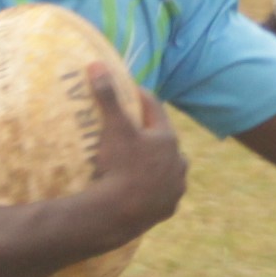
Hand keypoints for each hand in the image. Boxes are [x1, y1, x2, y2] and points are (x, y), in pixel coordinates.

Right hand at [83, 68, 187, 244]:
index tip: (128, 92)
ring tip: (139, 162)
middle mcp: (179, 161)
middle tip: (132, 130)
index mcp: (168, 138)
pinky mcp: (169, 208)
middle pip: (164, 140)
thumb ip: (108, 96)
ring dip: (157, 163)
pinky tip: (143, 189)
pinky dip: (154, 189)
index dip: (139, 98)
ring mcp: (176, 186)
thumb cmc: (120, 165)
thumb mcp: (114, 128)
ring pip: (168, 168)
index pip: (154, 110)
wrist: (121, 212)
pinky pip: (162, 193)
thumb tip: (97, 64)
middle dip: (150, 134)